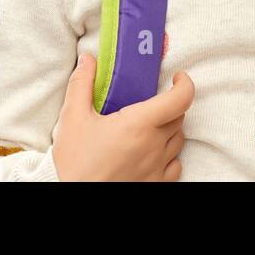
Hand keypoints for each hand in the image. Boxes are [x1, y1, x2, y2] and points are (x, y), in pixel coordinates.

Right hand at [50, 52, 192, 181]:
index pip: (181, 99)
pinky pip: (175, 166)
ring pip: (178, 140)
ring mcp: (158, 167)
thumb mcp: (72, 118)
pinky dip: (169, 156)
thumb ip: (82, 85)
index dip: (185, 84)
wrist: (69, 195)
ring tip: (148, 129)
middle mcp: (154, 145)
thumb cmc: (74, 162)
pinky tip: (151, 153)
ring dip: (169, 130)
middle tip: (149, 105)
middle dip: (168, 105)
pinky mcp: (157, 184)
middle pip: (178, 116)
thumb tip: (88, 60)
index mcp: (139, 124)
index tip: (177, 78)